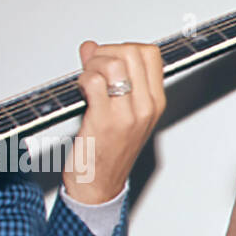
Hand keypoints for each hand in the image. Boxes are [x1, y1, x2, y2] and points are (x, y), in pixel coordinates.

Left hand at [64, 41, 165, 204]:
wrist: (98, 187)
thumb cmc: (107, 154)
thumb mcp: (118, 111)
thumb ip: (108, 76)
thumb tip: (92, 48)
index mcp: (154, 102)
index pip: (149, 54)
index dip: (124, 48)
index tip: (109, 59)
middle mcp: (145, 107)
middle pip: (131, 52)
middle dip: (106, 52)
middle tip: (93, 68)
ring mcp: (127, 114)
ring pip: (113, 63)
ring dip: (92, 65)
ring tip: (86, 81)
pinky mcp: (105, 121)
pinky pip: (94, 81)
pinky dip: (82, 80)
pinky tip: (81, 92)